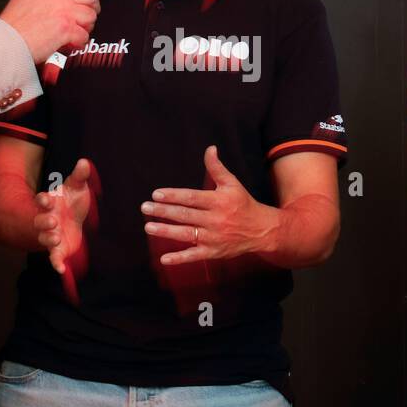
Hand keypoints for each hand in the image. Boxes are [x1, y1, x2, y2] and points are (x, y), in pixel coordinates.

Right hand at [0, 0, 106, 63]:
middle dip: (93, 8)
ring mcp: (65, 11)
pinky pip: (84, 35)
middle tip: (88, 16)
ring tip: (75, 32)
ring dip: (86, 26)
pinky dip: (79, 42)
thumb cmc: (13, 22)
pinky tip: (71, 43)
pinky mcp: (67, 29)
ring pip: (90, 16)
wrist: (7, 39)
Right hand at [33, 158, 93, 301]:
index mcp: (50, 203)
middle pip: (40, 221)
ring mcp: (51, 235)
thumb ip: (79, 176)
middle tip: (52, 221)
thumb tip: (84, 162)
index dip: (42, 200)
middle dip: (43, 222)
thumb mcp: (77, 187)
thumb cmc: (72, 201)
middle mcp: (47, 219)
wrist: (74, 220)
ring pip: (45, 239)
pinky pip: (54, 258)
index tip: (45, 199)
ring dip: (48, 239)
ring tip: (56, 238)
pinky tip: (60, 270)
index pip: (42, 200)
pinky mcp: (58, 249)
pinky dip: (56, 264)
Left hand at [140, 145, 278, 265]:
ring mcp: (214, 237)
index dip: (173, 196)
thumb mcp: (232, 184)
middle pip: (185, 215)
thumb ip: (217, 168)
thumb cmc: (243, 204)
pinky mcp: (213, 252)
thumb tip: (210, 148)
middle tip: (145, 208)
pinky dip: (180, 258)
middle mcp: (215, 219)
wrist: (261, 230)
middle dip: (164, 212)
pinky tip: (164, 258)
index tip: (156, 194)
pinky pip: (194, 255)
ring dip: (166, 231)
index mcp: (218, 201)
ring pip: (187, 234)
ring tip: (149, 227)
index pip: (192, 198)